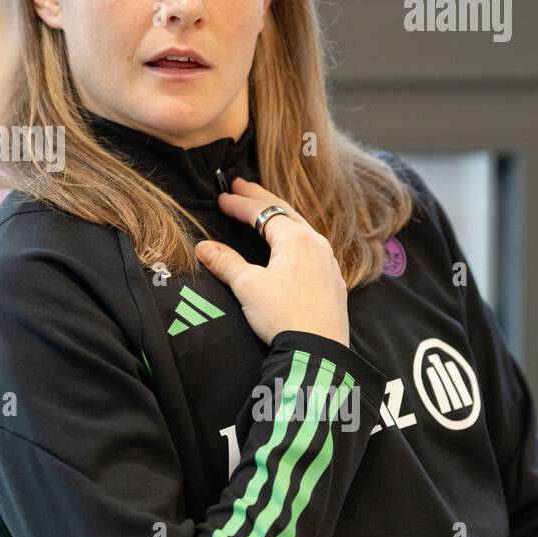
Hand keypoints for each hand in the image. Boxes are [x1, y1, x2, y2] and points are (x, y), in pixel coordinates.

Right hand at [194, 176, 349, 347]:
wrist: (318, 350)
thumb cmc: (282, 314)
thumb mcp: (247, 285)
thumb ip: (225, 262)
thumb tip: (204, 247)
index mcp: (295, 239)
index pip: (262, 213)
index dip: (239, 205)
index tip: (221, 197)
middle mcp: (316, 244)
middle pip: (285, 213)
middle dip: (261, 199)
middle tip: (241, 186)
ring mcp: (328, 262)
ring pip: (302, 229)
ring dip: (280, 217)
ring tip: (265, 210)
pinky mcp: (333, 282)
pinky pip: (312, 249)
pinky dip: (295, 238)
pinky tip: (291, 245)